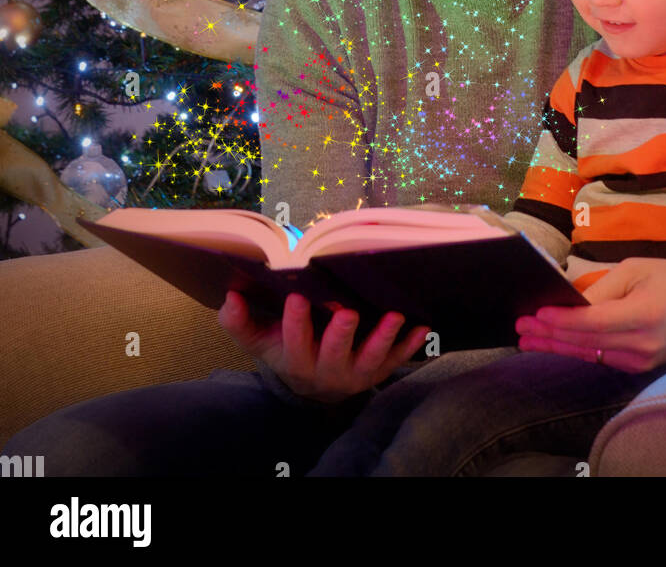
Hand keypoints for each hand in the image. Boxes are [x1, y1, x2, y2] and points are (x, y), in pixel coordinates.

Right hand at [218, 290, 429, 402]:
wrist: (313, 383)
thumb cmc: (285, 349)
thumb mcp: (260, 339)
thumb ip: (240, 321)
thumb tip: (229, 296)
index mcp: (297, 361)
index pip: (294, 343)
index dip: (295, 323)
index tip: (296, 296)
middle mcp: (327, 371)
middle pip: (334, 355)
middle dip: (340, 334)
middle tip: (347, 310)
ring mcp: (356, 374)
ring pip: (371, 360)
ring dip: (384, 338)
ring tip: (394, 316)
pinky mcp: (378, 372)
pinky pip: (397, 362)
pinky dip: (410, 346)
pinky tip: (421, 326)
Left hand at [514, 257, 665, 371]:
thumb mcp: (635, 269)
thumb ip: (601, 289)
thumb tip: (569, 302)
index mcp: (644, 315)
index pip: (593, 324)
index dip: (562, 321)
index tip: (535, 314)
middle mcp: (643, 345)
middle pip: (587, 343)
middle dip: (550, 335)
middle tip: (520, 327)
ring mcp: (643, 360)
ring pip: (591, 355)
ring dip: (558, 346)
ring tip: (528, 339)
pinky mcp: (641, 366)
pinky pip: (603, 358)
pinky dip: (578, 350)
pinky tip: (556, 344)